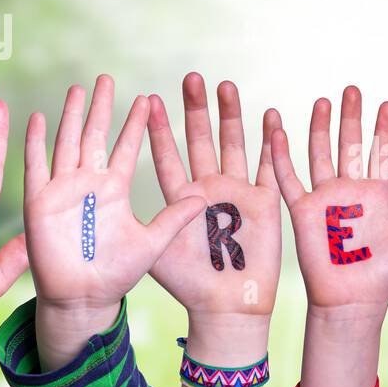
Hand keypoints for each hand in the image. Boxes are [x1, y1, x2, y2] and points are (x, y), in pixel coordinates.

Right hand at [24, 75, 204, 370]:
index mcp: (116, 189)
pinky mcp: (40, 201)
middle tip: (105, 77)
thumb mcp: (153, 243)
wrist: (83, 298)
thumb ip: (175, 219)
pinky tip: (39, 117)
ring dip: (70, 116)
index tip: (147, 99)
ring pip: (67, 142)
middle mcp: (90, 183)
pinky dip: (36, 142)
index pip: (128, 147)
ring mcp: (64, 189)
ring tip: (77, 89)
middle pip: (95, 135)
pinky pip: (37, 166)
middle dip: (100, 107)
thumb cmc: (117, 274)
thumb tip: (204, 197)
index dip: (135, 124)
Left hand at [146, 74, 281, 357]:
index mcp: (179, 197)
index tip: (147, 99)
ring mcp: (237, 193)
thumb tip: (115, 190)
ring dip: (232, 116)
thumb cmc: (188, 286)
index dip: (156, 128)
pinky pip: (269, 169)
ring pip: (234, 145)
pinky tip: (272, 118)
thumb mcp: (157, 251)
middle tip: (191, 77)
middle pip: (200, 140)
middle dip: (196, 109)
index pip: (166, 155)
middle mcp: (207, 188)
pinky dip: (272, 145)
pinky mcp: (264, 204)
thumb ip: (143, 218)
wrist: (226, 309)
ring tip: (227, 86)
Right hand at [271, 86, 387, 314]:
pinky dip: (282, 156)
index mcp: (378, 196)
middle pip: (350, 145)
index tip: (387, 104)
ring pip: (320, 154)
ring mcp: (325, 199)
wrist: (352, 302)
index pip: (381, 153)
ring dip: (320, 128)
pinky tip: (279, 131)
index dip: (384, 129)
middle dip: (351, 117)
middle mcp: (350, 192)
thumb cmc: (384, 276)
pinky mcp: (303, 211)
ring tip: (323, 101)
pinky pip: (289, 179)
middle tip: (352, 89)